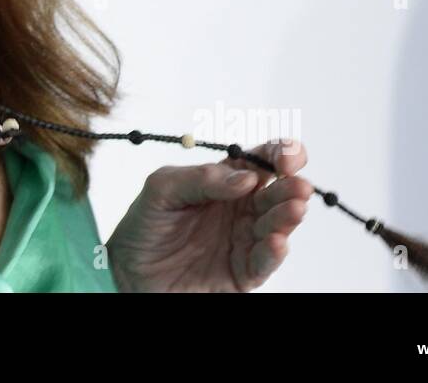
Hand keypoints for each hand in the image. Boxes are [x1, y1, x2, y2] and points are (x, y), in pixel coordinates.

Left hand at [105, 139, 313, 292]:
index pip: (262, 161)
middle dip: (291, 187)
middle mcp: (242, 208)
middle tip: (299, 186)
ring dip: (288, 217)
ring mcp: (244, 240)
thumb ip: (201, 178)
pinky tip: (277, 242)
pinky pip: (263, 263)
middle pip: (277, 193)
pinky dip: (273, 254)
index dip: (281, 154)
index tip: (287, 158)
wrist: (128, 271)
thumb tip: (246, 178)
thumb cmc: (145, 223)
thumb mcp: (163, 188)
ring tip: (294, 209)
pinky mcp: (242, 273)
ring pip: (277, 226)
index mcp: (227, 180)